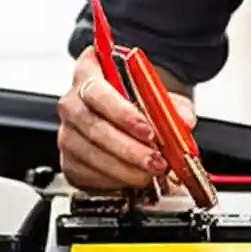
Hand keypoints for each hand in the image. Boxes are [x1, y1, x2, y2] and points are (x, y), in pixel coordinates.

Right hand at [57, 46, 196, 190]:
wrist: (129, 114)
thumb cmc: (138, 97)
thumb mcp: (161, 92)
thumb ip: (173, 104)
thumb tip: (183, 121)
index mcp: (89, 71)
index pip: (97, 91)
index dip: (122, 113)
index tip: (147, 130)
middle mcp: (72, 101)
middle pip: (94, 126)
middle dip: (128, 148)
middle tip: (155, 160)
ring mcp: (67, 132)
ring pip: (91, 154)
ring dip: (125, 168)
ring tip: (151, 172)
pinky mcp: (68, 161)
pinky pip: (88, 174)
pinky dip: (115, 180)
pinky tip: (134, 178)